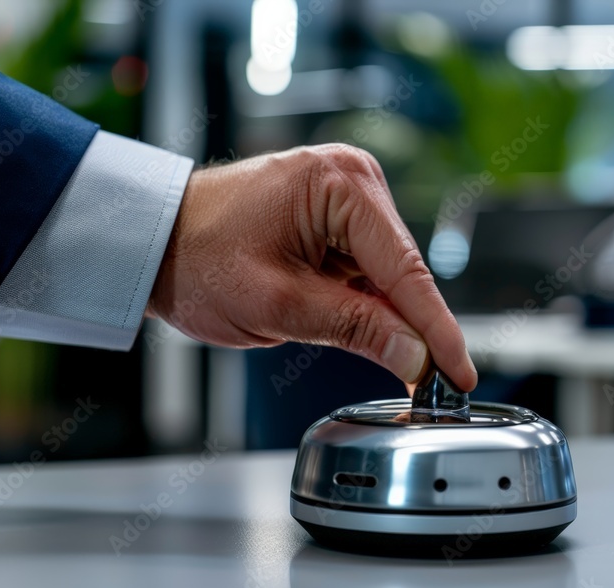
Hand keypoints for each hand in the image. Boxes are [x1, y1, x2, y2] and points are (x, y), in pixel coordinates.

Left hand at [146, 144, 477, 390]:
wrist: (153, 240)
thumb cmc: (198, 259)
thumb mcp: (278, 305)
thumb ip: (356, 329)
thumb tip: (417, 356)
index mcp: (339, 184)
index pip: (406, 270)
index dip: (436, 330)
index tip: (459, 375)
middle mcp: (351, 178)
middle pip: (402, 271)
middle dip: (408, 326)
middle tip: (420, 383)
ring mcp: (344, 195)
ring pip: (386, 275)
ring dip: (378, 315)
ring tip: (335, 339)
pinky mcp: (334, 215)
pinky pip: (364, 269)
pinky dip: (360, 303)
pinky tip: (338, 321)